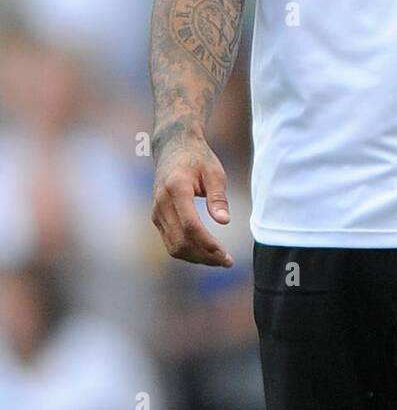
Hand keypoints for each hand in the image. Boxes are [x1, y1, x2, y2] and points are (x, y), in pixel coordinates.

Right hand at [151, 130, 233, 266]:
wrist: (172, 147)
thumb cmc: (197, 158)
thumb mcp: (214, 172)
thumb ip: (218, 197)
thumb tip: (224, 221)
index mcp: (176, 188)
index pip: (190, 225)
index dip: (208, 244)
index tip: (226, 255)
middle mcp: (161, 203)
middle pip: (181, 241)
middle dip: (204, 256)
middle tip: (227, 262)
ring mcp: (156, 212)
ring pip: (174, 246)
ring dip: (197, 258)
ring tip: (220, 260)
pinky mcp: (157, 218)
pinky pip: (171, 242)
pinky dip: (188, 251)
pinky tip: (206, 252)